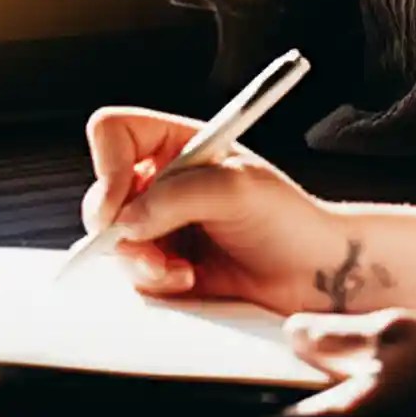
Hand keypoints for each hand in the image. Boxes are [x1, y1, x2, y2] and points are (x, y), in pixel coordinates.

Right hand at [80, 106, 340, 312]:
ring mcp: (159, 225)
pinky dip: (156, 282)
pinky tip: (190, 279)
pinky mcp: (164, 264)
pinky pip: (133, 275)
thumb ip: (177, 197)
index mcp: (175, 145)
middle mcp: (160, 182)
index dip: (107, 165)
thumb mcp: (237, 189)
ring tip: (182, 269)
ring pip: (112, 242)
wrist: (314, 275)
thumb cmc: (289, 219)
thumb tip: (128, 221)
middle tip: (148, 246)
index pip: (113, 134)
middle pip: (102, 195)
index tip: (123, 199)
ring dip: (142, 261)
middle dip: (119, 227)